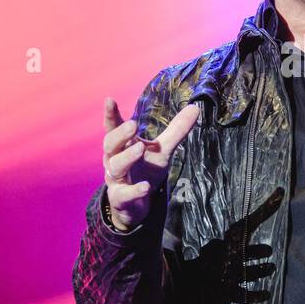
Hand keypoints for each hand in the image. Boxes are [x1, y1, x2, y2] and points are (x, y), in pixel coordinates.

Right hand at [103, 96, 199, 231]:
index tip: (109, 99)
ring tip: (140, 147)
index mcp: (122, 145)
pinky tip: (146, 187)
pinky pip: (125, 194)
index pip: (113, 127)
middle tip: (133, 124)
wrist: (136, 204)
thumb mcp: (162, 149)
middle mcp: (114, 160)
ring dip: (127, 157)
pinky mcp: (121, 199)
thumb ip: (176, 130)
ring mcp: (116, 180)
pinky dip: (135, 190)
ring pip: (116, 167)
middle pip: (110, 145)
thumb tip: (195, 108)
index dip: (110, 115)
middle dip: (120, 135)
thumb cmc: (145, 170)